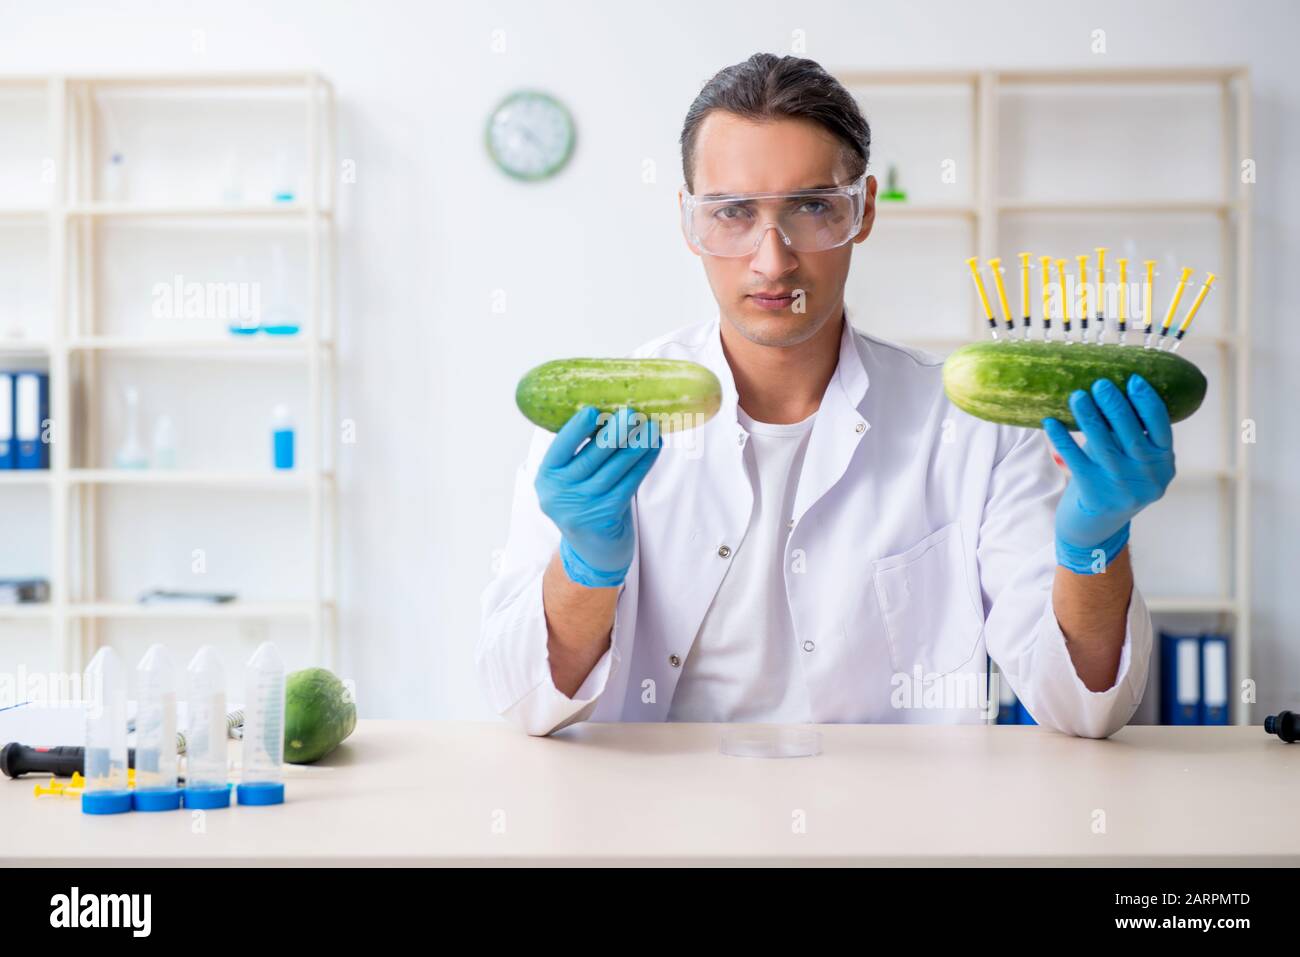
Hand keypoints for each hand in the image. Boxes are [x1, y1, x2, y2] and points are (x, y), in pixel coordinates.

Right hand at [535, 405, 661, 587]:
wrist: (593, 550)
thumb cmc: (584, 502)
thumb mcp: (571, 480)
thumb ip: (580, 453)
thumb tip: (609, 413)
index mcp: (546, 476)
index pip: (559, 448)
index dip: (575, 429)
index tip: (594, 410)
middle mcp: (558, 493)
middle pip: (591, 456)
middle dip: (614, 432)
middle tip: (632, 412)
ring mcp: (581, 507)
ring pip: (613, 469)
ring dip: (635, 446)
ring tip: (651, 427)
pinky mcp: (604, 517)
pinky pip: (628, 484)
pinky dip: (643, 463)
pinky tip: (653, 448)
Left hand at [1042, 374, 1175, 573]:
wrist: (1096, 530)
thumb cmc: (1114, 483)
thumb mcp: (1133, 462)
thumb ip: (1131, 435)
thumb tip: (1112, 390)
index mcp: (1164, 464)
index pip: (1161, 428)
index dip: (1148, 402)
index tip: (1134, 380)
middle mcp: (1149, 477)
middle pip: (1131, 434)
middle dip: (1115, 406)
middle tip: (1100, 384)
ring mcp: (1123, 488)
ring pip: (1103, 445)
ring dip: (1089, 417)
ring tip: (1076, 396)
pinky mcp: (1096, 495)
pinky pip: (1076, 461)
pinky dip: (1063, 439)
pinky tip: (1050, 422)